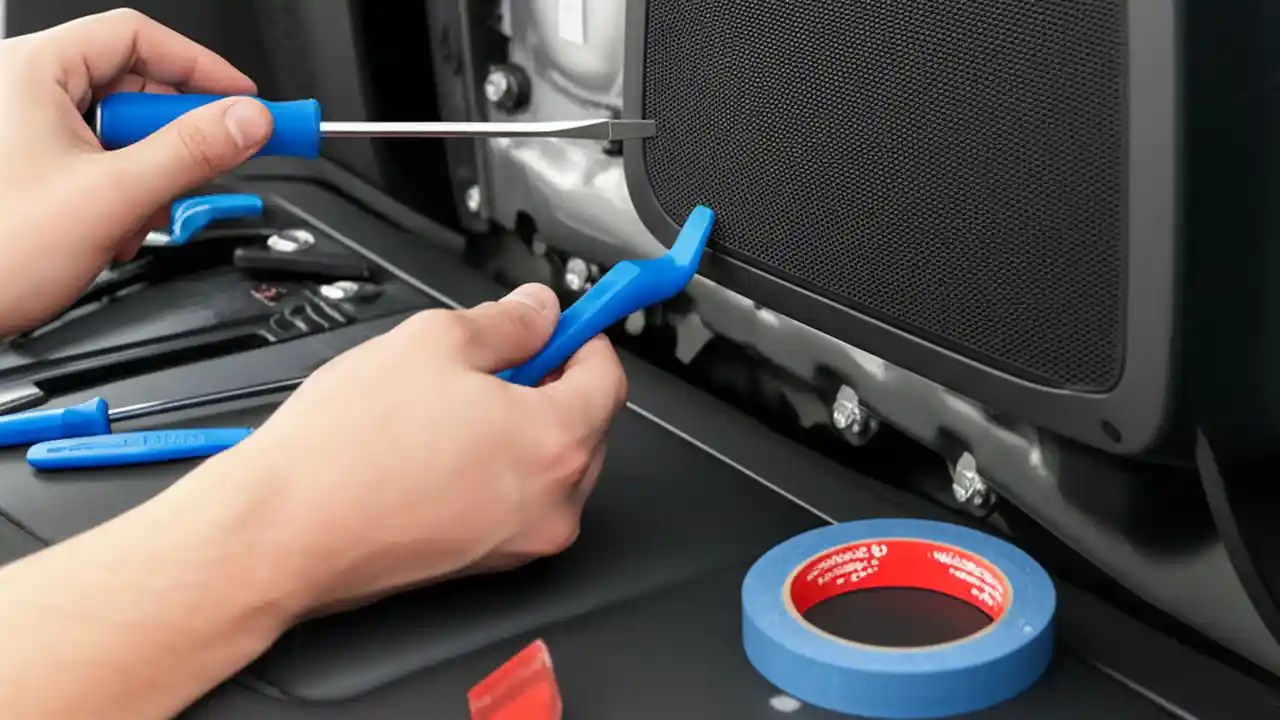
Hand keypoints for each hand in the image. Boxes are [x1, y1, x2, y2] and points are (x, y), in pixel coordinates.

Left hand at [0, 9, 273, 335]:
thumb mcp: (114, 195)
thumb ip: (192, 152)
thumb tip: (247, 121)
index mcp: (32, 72)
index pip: (136, 37)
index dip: (200, 67)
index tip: (244, 101)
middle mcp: (25, 91)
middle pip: (134, 87)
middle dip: (175, 136)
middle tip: (211, 162)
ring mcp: (26, 130)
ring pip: (120, 130)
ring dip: (150, 174)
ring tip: (143, 212)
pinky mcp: (33, 167)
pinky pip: (100, 159)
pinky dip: (125, 191)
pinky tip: (120, 224)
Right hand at [178, 283, 627, 615]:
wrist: (284, 533)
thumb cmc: (347, 449)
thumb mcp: (433, 342)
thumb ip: (506, 322)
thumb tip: (538, 312)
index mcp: (556, 443)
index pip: (609, 379)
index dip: (585, 338)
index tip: (564, 323)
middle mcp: (554, 503)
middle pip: (587, 424)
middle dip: (554, 382)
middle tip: (503, 356)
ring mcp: (523, 541)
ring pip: (552, 465)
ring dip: (525, 426)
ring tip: (458, 403)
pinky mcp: (488, 563)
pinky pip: (517, 500)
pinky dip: (499, 466)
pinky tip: (444, 445)